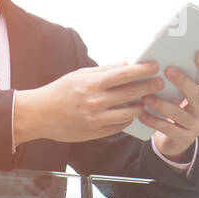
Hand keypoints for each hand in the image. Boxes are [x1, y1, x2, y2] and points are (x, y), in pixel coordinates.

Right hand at [16, 60, 166, 143]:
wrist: (39, 115)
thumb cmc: (59, 92)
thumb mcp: (79, 75)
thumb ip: (104, 70)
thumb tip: (126, 65)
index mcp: (92, 83)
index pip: (124, 74)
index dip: (142, 70)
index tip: (155, 66)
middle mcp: (96, 101)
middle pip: (131, 93)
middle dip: (149, 87)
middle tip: (159, 83)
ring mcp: (96, 119)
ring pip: (129, 113)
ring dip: (140, 106)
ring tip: (143, 101)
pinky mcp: (95, 132)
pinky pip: (119, 126)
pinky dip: (127, 119)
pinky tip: (130, 114)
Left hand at [141, 51, 198, 160]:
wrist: (174, 140)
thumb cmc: (175, 110)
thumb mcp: (180, 97)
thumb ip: (177, 83)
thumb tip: (160, 63)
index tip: (198, 54)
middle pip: (196, 95)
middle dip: (183, 81)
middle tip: (168, 69)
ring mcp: (195, 126)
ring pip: (179, 113)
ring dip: (162, 104)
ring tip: (146, 97)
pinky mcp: (183, 138)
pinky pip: (168, 128)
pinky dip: (153, 121)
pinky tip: (141, 114)